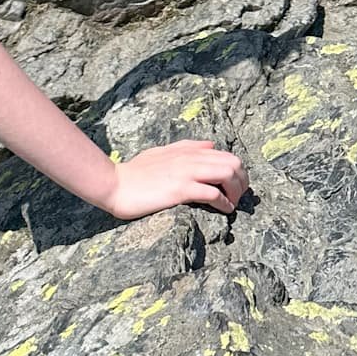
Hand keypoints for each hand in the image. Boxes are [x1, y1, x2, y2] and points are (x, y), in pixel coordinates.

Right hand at [103, 141, 249, 219]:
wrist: (114, 185)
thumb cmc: (134, 173)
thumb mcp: (161, 153)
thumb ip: (186, 147)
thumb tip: (210, 145)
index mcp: (187, 150)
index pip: (226, 155)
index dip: (238, 172)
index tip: (235, 187)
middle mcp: (190, 158)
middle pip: (233, 163)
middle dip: (242, 181)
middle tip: (237, 196)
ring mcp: (186, 173)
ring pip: (227, 174)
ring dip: (236, 191)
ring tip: (232, 203)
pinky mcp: (180, 190)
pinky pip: (212, 193)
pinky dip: (224, 203)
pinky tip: (224, 210)